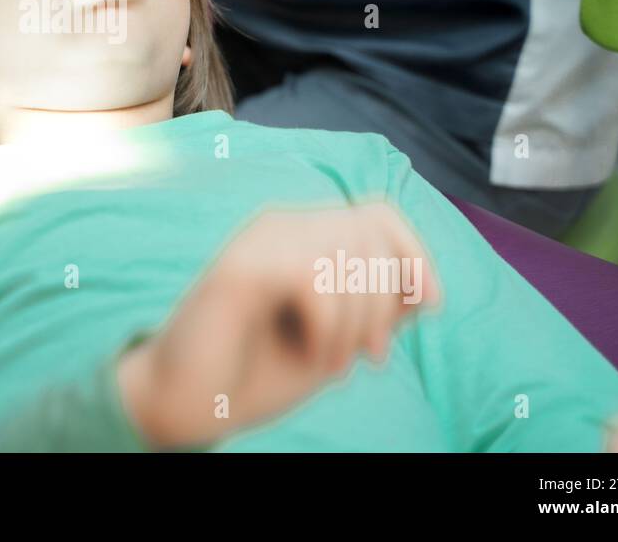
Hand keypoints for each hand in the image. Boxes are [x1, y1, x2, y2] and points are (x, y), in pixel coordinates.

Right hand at [118, 201, 440, 449]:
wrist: (189, 403)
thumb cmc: (258, 371)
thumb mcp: (338, 340)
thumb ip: (377, 309)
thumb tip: (423, 285)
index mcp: (300, 234)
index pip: (378, 213)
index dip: (413, 253)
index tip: (429, 305)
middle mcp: (279, 225)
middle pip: (370, 231)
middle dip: (386, 300)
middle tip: (369, 357)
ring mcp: (256, 241)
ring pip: (346, 251)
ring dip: (357, 320)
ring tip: (333, 363)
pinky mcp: (238, 268)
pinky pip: (314, 277)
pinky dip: (329, 327)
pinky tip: (309, 353)